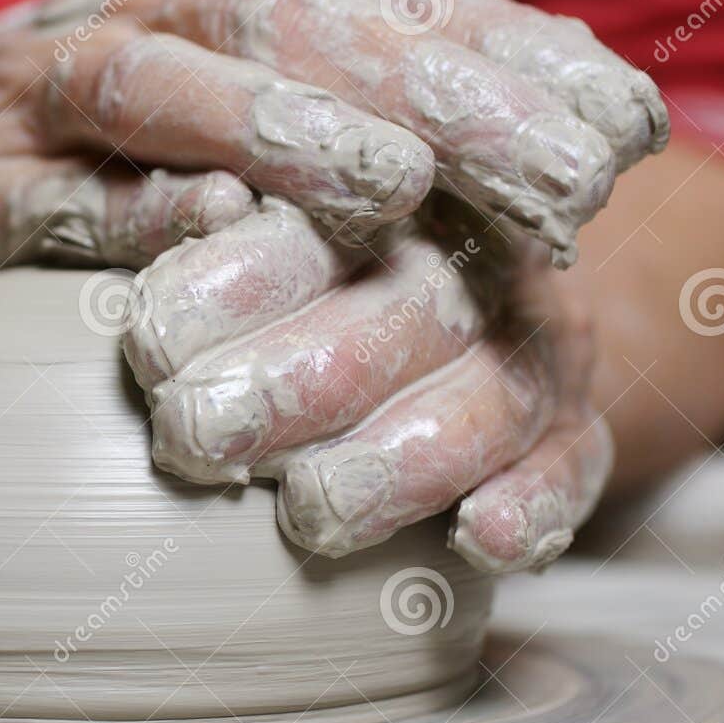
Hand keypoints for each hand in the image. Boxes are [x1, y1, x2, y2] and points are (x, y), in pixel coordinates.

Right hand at [0, 0, 665, 278]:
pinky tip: (217, 219)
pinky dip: (137, 204)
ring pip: (167, 78)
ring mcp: (53, 77)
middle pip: (299, 20)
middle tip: (552, 174)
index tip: (619, 131)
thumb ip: (390, 96)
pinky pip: (64, 188)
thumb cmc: (134, 137)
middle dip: (435, 94)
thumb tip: (569, 134)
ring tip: (396, 184)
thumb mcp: (270, 84)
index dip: (512, 57)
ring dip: (281, 125)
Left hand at [126, 195, 614, 573]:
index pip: (321, 222)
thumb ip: (196, 207)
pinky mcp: (570, 431)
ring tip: (312, 509)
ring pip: (481, 405)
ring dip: (394, 465)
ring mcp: (529, 349)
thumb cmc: (308, 245)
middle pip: (399, 316)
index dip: (237, 280)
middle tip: (192, 434)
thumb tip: (181, 214)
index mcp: (386, 185)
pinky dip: (534, 508)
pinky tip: (482, 536)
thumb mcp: (257, 205)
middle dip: (290, 386)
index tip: (153, 336)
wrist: (490, 253)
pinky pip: (570, 470)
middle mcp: (468, 258)